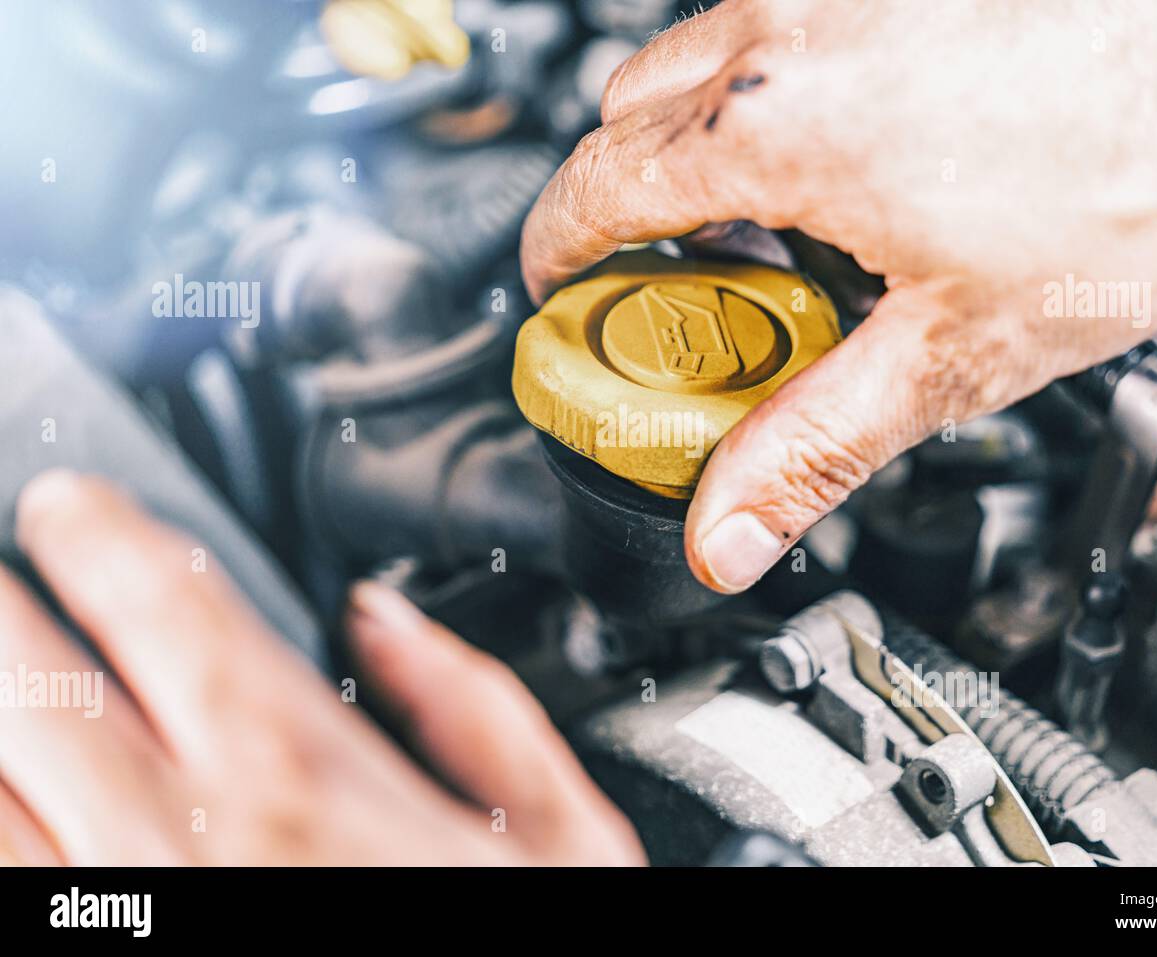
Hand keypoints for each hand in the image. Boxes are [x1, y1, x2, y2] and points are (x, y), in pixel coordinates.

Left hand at [0, 470, 642, 865]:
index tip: (69, 505)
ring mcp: (121, 910)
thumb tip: (389, 623)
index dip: (97, 530)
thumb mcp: (557, 830)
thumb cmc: (516, 952)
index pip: (162, 601)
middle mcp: (187, 831)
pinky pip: (0, 876)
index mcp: (301, 770)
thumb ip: (474, 704)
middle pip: (35, 677)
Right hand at [519, 0, 1156, 592]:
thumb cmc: (1132, 172)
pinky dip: (773, 95)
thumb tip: (723, 530)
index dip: (559, 255)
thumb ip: (811, 447)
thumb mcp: (949, 351)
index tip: (564, 292)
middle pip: (628, 118)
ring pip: (700, 61)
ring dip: (702, 146)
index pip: (595, 192)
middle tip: (686, 289)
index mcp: (776, 130)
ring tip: (781, 229)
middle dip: (630, 207)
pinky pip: (778, 26)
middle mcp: (787, 30)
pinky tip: (853, 157)